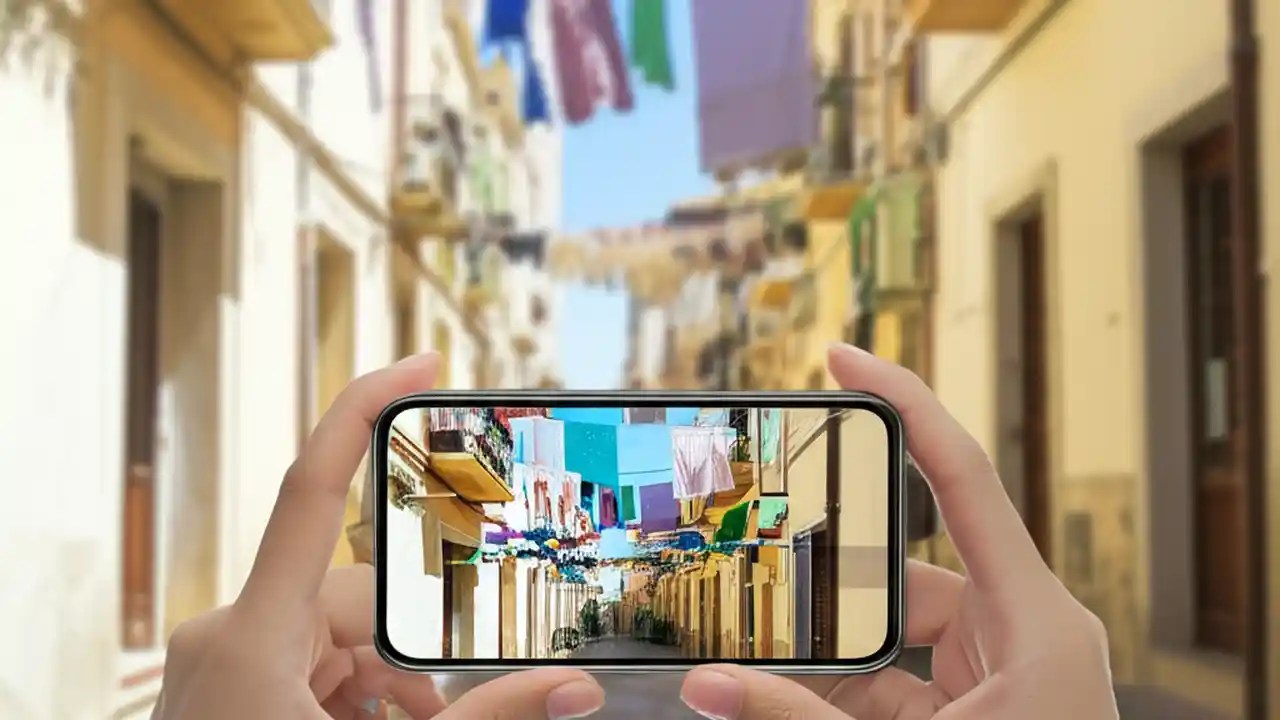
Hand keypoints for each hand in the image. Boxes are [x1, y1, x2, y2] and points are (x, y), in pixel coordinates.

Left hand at [153, 353, 606, 718]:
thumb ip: (486, 719)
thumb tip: (577, 689)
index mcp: (249, 637)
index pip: (310, 489)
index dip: (366, 411)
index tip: (422, 363)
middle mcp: (223, 633)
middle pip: (346, 595)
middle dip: (406, 656)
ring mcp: (215, 663)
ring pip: (328, 637)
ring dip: (378, 689)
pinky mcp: (217, 688)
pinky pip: (299, 666)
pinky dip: (342, 697)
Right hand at [679, 344, 1119, 718]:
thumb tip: (706, 687)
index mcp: (1036, 619)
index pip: (964, 476)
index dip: (903, 402)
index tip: (843, 355)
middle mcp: (1025, 631)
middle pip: (910, 565)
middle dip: (829, 572)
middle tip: (760, 545)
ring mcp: (1005, 673)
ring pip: (900, 632)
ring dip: (832, 649)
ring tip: (758, 641)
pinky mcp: (983, 709)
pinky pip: (906, 680)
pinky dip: (852, 689)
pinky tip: (792, 694)